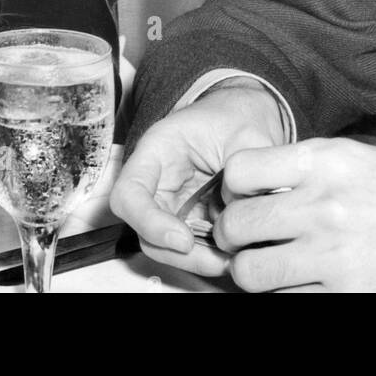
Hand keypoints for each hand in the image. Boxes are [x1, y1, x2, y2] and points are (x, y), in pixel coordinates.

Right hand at [109, 79, 287, 278]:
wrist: (247, 116)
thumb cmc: (237, 116)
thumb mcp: (246, 134)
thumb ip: (244, 172)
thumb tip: (239, 212)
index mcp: (157, 149)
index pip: (129, 194)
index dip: (149, 223)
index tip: (184, 240)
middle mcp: (158, 181)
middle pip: (145, 231)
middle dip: (181, 254)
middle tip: (220, 259)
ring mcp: (173, 204)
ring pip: (168, 247)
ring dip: (199, 259)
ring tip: (234, 255)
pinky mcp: (192, 219)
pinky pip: (193, 247)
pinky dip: (212, 255)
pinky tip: (237, 250)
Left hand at [211, 138, 375, 291]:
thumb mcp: (365, 159)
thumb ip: (310, 168)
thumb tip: (260, 180)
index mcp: (326, 162)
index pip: (239, 172)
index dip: (231, 188)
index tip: (241, 196)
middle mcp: (323, 206)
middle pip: (236, 225)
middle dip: (232, 235)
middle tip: (244, 238)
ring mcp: (333, 256)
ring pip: (251, 273)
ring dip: (254, 271)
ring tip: (270, 265)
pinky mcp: (346, 296)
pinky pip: (287, 300)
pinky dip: (286, 294)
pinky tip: (302, 283)